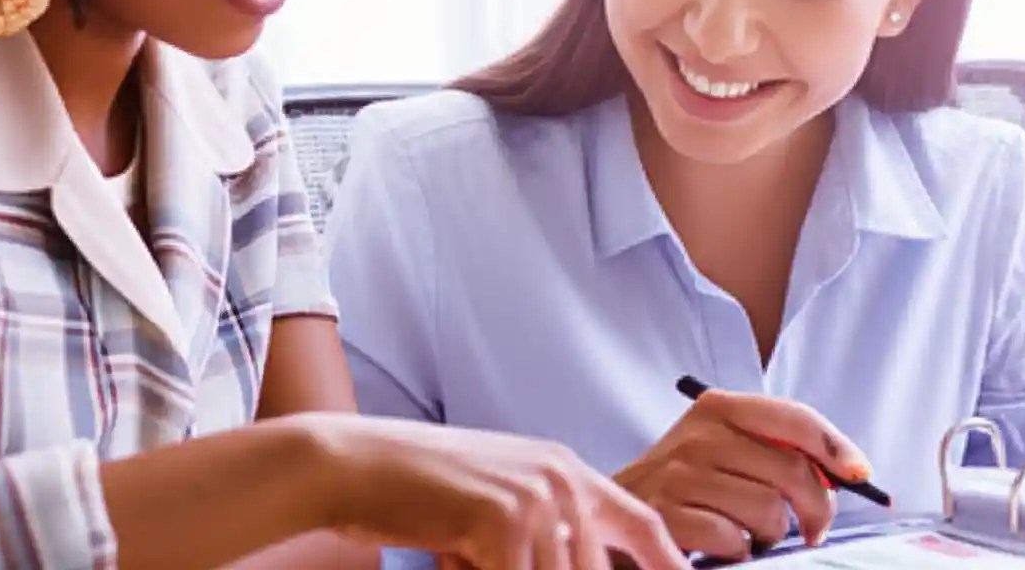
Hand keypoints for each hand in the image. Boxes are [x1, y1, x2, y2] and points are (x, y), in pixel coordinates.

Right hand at [292, 413, 688, 569]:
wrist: (358, 464)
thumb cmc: (420, 488)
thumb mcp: (499, 499)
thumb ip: (546, 530)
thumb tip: (572, 561)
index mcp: (566, 469)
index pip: (643, 524)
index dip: (667, 563)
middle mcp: (562, 478)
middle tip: (498, 562)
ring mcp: (537, 497)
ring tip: (464, 552)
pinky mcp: (504, 520)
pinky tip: (458, 560)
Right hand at [613, 389, 870, 559]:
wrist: (617, 516)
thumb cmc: (687, 486)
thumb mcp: (724, 450)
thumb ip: (777, 449)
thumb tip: (850, 472)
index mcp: (717, 408)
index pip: (794, 418)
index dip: (835, 447)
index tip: (859, 474)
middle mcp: (697, 435)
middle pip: (792, 470)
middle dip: (814, 508)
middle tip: (811, 527)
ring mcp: (679, 475)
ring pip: (768, 510)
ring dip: (769, 533)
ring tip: (748, 532)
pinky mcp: (666, 517)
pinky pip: (735, 540)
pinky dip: (739, 551)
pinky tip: (723, 545)